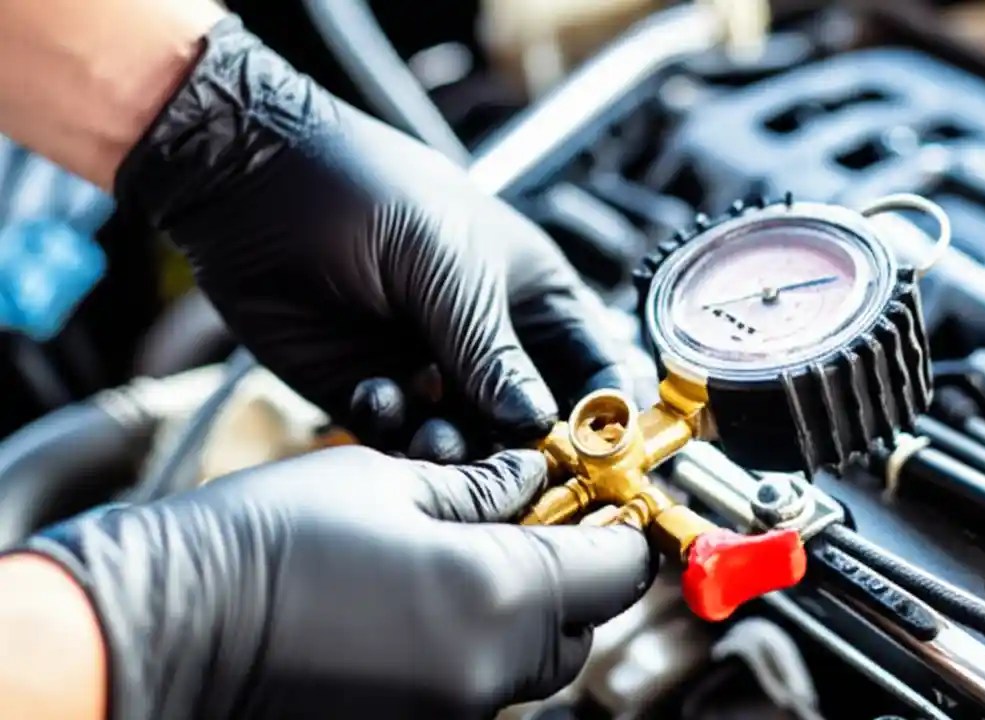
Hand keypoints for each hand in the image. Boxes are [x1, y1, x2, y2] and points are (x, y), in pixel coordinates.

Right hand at [20, 446, 653, 718]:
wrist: (165, 628)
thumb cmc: (264, 545)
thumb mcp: (387, 479)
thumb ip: (481, 485)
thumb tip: (530, 478)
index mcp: (499, 597)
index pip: (617, 571)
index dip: (618, 529)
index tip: (602, 502)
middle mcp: (488, 672)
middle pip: (581, 627)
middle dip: (571, 574)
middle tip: (532, 521)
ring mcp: (450, 714)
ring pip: (530, 663)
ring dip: (523, 613)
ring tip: (468, 556)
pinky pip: (475, 687)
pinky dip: (474, 647)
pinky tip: (426, 602)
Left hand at [114, 18, 626, 450]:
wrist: (257, 185)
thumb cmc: (373, 194)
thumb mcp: (451, 268)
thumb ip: (493, 352)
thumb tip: (535, 424)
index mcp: (531, 296)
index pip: (593, 366)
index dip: (604, 411)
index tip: (599, 453)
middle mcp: (488, 341)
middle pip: (533, 421)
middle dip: (525, 448)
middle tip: (511, 469)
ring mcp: (430, 370)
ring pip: (468, 441)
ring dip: (456, 447)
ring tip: (433, 432)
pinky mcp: (371, 391)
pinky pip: (401, 438)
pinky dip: (394, 430)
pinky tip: (374, 395)